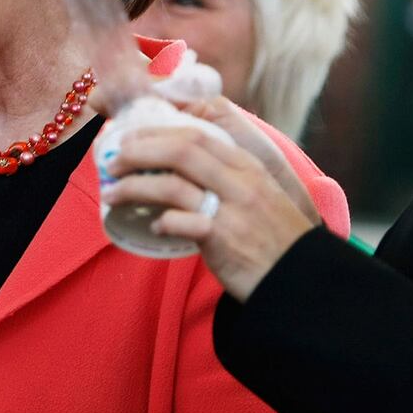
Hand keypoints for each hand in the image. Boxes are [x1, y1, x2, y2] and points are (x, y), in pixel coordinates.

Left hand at [101, 114, 315, 301]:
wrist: (300, 280)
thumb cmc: (275, 239)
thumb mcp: (260, 195)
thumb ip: (229, 178)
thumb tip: (184, 174)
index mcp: (248, 166)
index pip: (198, 134)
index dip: (158, 131)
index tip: (132, 137)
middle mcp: (240, 182)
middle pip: (181, 150)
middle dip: (139, 150)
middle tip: (113, 160)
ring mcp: (232, 210)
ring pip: (173, 185)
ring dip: (135, 187)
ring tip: (113, 193)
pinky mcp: (223, 240)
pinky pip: (182, 223)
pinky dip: (162, 222)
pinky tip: (154, 227)